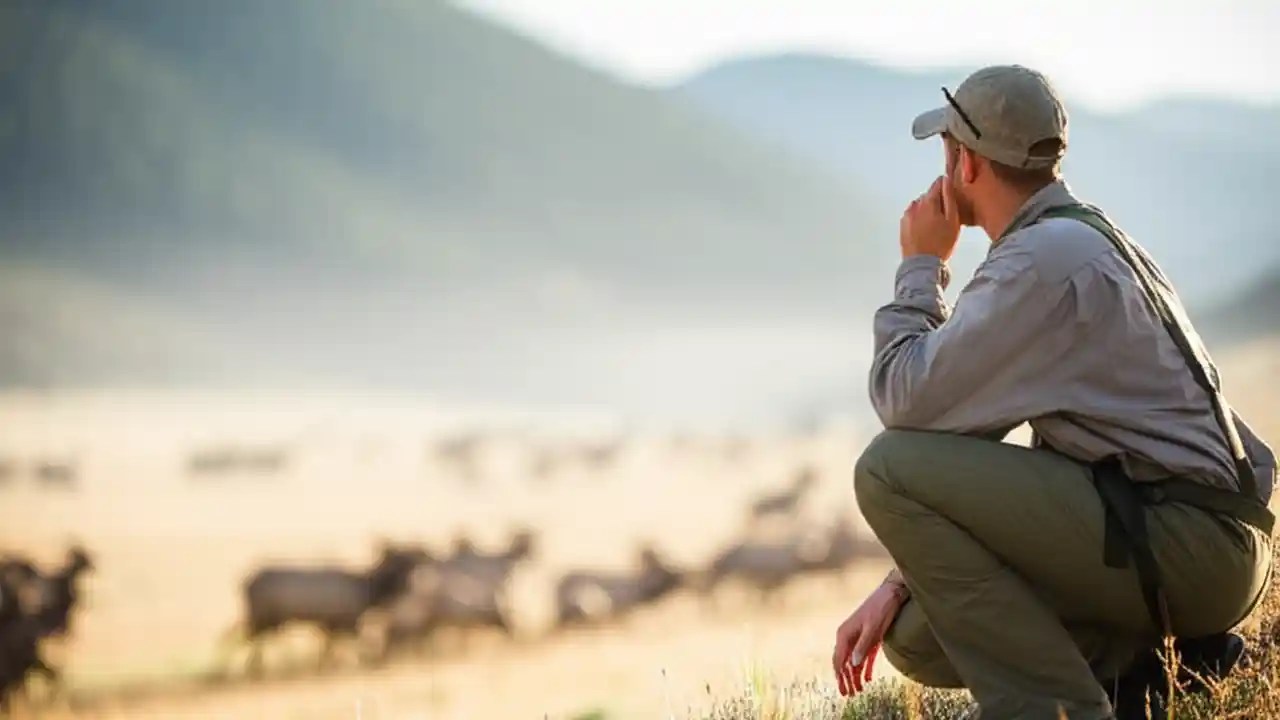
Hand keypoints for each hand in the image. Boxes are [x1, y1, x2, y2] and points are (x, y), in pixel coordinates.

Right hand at [832, 581, 904, 695]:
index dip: (840, 674)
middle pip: (845, 662)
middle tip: (849, 694)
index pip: (839, 658)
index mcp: (845, 633)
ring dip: (855, 676)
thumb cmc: (880, 608)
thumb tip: (854, 663)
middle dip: (846, 679)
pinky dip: (865, 668)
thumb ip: (863, 645)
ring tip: (858, 691)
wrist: (891, 594)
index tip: (842, 687)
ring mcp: (859, 638)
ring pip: (854, 661)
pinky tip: (867, 679)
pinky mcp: (869, 639)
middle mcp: (849, 637)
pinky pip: (864, 657)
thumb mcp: (872, 628)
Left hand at [900, 176, 960, 260]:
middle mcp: (914, 205)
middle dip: (938, 202)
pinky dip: (920, 220)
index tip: (953, 198)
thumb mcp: (953, 220)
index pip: (939, 182)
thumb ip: (950, 198)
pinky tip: (927, 232)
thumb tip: (946, 180)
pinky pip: (914, 216)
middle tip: (946, 218)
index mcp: (928, 201)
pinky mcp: (903, 226)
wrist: (922, 265)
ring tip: (936, 228)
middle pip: (929, 195)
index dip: (948, 188)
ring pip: (921, 206)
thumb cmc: (941, 244)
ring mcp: (906, 216)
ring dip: (928, 211)